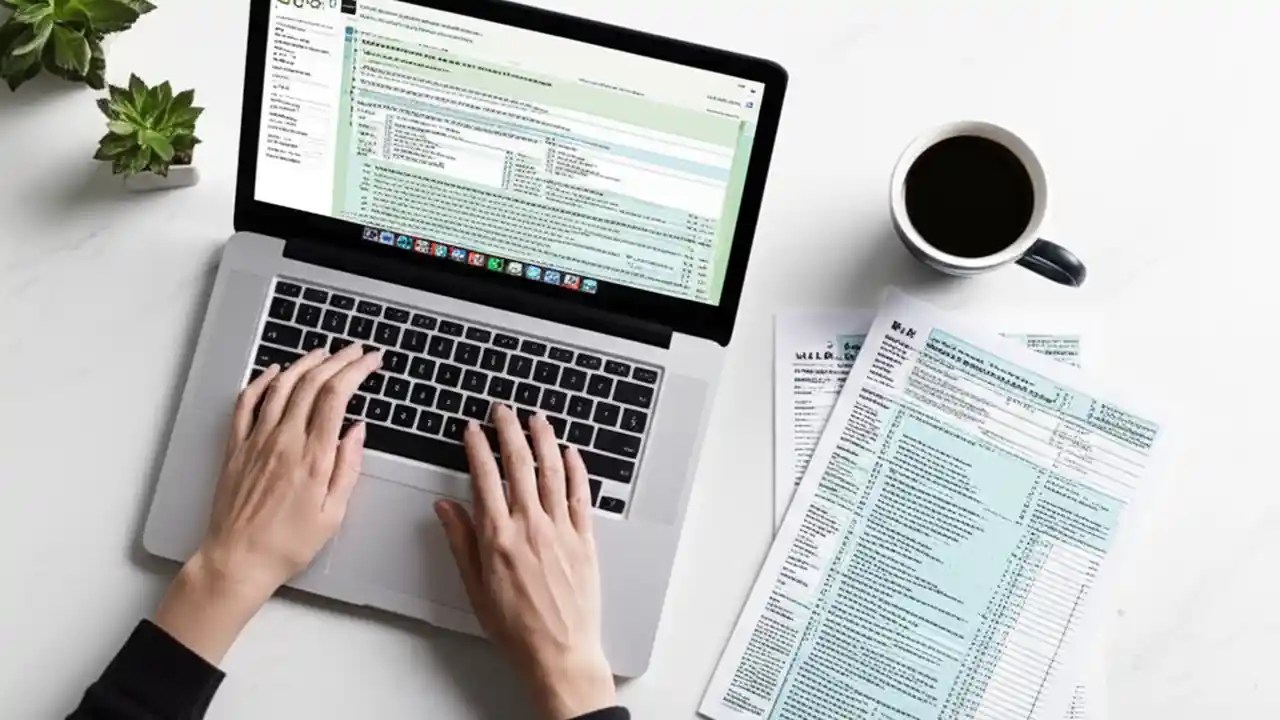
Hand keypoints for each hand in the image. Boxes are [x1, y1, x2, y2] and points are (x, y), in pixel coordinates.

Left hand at [153, 344, 381, 663]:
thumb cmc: (287, 544)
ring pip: (280, 386)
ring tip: (323, 353)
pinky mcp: (236, 448)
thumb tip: (357, 432)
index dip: (356, 371)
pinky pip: (247, 403)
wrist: (237, 560)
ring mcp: (256, 441)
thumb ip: (347, 468)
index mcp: (312, 457)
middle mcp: (283, 441)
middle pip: (311, 383)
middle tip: (355, 352)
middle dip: (337, 360)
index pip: (336, 396)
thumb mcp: (332, 514)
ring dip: (304, 364)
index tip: (371, 361)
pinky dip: (261, 381)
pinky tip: (274, 372)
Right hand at [437, 405, 615, 719]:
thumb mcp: (475, 587)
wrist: (559, 653)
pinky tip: (571, 452)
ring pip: (552, 472)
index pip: (484, 478)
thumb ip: (461, 542)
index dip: (477, 448)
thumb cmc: (516, 628)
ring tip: (537, 418)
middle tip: (503, 410)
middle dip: (509, 431)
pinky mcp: (585, 540)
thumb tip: (446, 507)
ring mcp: (561, 531)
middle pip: (519, 465)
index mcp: (499, 538)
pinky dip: (576, 470)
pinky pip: (580, 496)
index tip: (472, 429)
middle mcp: (531, 528)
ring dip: (543, 440)